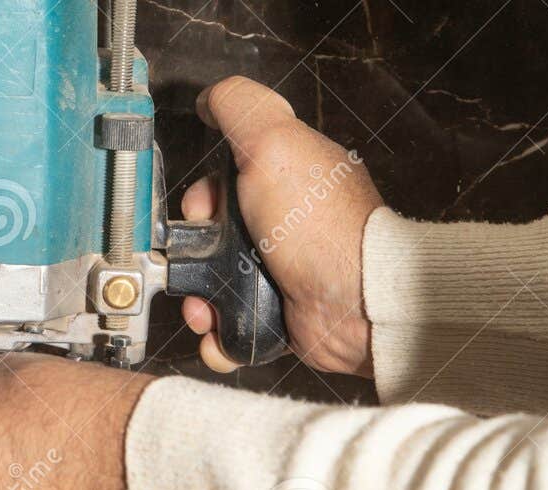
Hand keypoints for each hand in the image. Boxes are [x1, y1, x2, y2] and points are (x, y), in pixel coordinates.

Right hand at [182, 76, 383, 376]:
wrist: (355, 302)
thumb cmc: (321, 226)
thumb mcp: (274, 143)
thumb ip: (240, 109)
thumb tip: (211, 97)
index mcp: (288, 179)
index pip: (224, 181)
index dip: (201, 196)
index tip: (200, 209)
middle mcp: (285, 224)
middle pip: (212, 235)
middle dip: (192, 253)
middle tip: (198, 261)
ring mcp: (281, 270)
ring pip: (216, 281)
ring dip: (199, 298)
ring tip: (204, 309)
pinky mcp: (280, 313)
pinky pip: (234, 325)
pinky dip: (220, 334)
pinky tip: (220, 332)